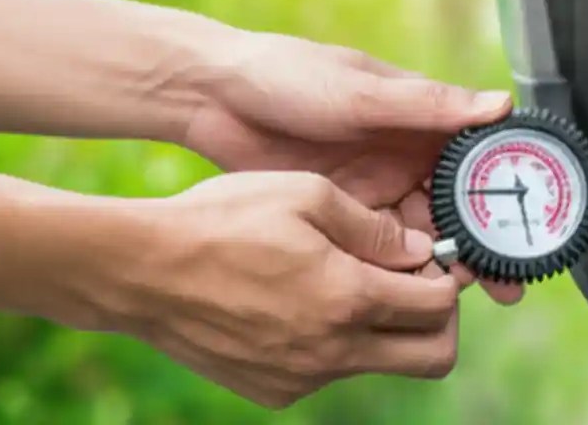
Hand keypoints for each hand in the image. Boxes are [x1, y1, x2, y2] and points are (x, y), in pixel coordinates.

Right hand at [123, 172, 459, 408]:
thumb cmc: (223, 219)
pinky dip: (334, 343)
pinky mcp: (274, 392)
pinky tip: (299, 302)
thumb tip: (420, 252)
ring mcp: (303, 378)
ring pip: (378, 364)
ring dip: (382, 330)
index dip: (445, 278)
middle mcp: (333, 350)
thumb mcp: (306, 195)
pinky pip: (329, 372)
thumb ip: (374, 228)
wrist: (142, 273)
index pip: (439, 307)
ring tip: (343, 282)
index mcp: (349, 298)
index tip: (428, 258)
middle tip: (411, 285)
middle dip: (438, 321)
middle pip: (432, 357)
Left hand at [180, 33, 522, 303]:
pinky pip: (378, 248)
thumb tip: (501, 105)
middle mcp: (403, 155)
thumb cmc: (287, 75)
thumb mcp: (361, 91)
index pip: (476, 161)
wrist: (213, 97)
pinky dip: (395, 271)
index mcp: (418, 119)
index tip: (526, 232)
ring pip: (420, 234)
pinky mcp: (340, 213)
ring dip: (440, 264)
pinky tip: (408, 295)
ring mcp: (372, 186)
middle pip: (456, 207)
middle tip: (504, 285)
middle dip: (481, 245)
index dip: (503, 196)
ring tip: (456, 296)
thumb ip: (427, 106)